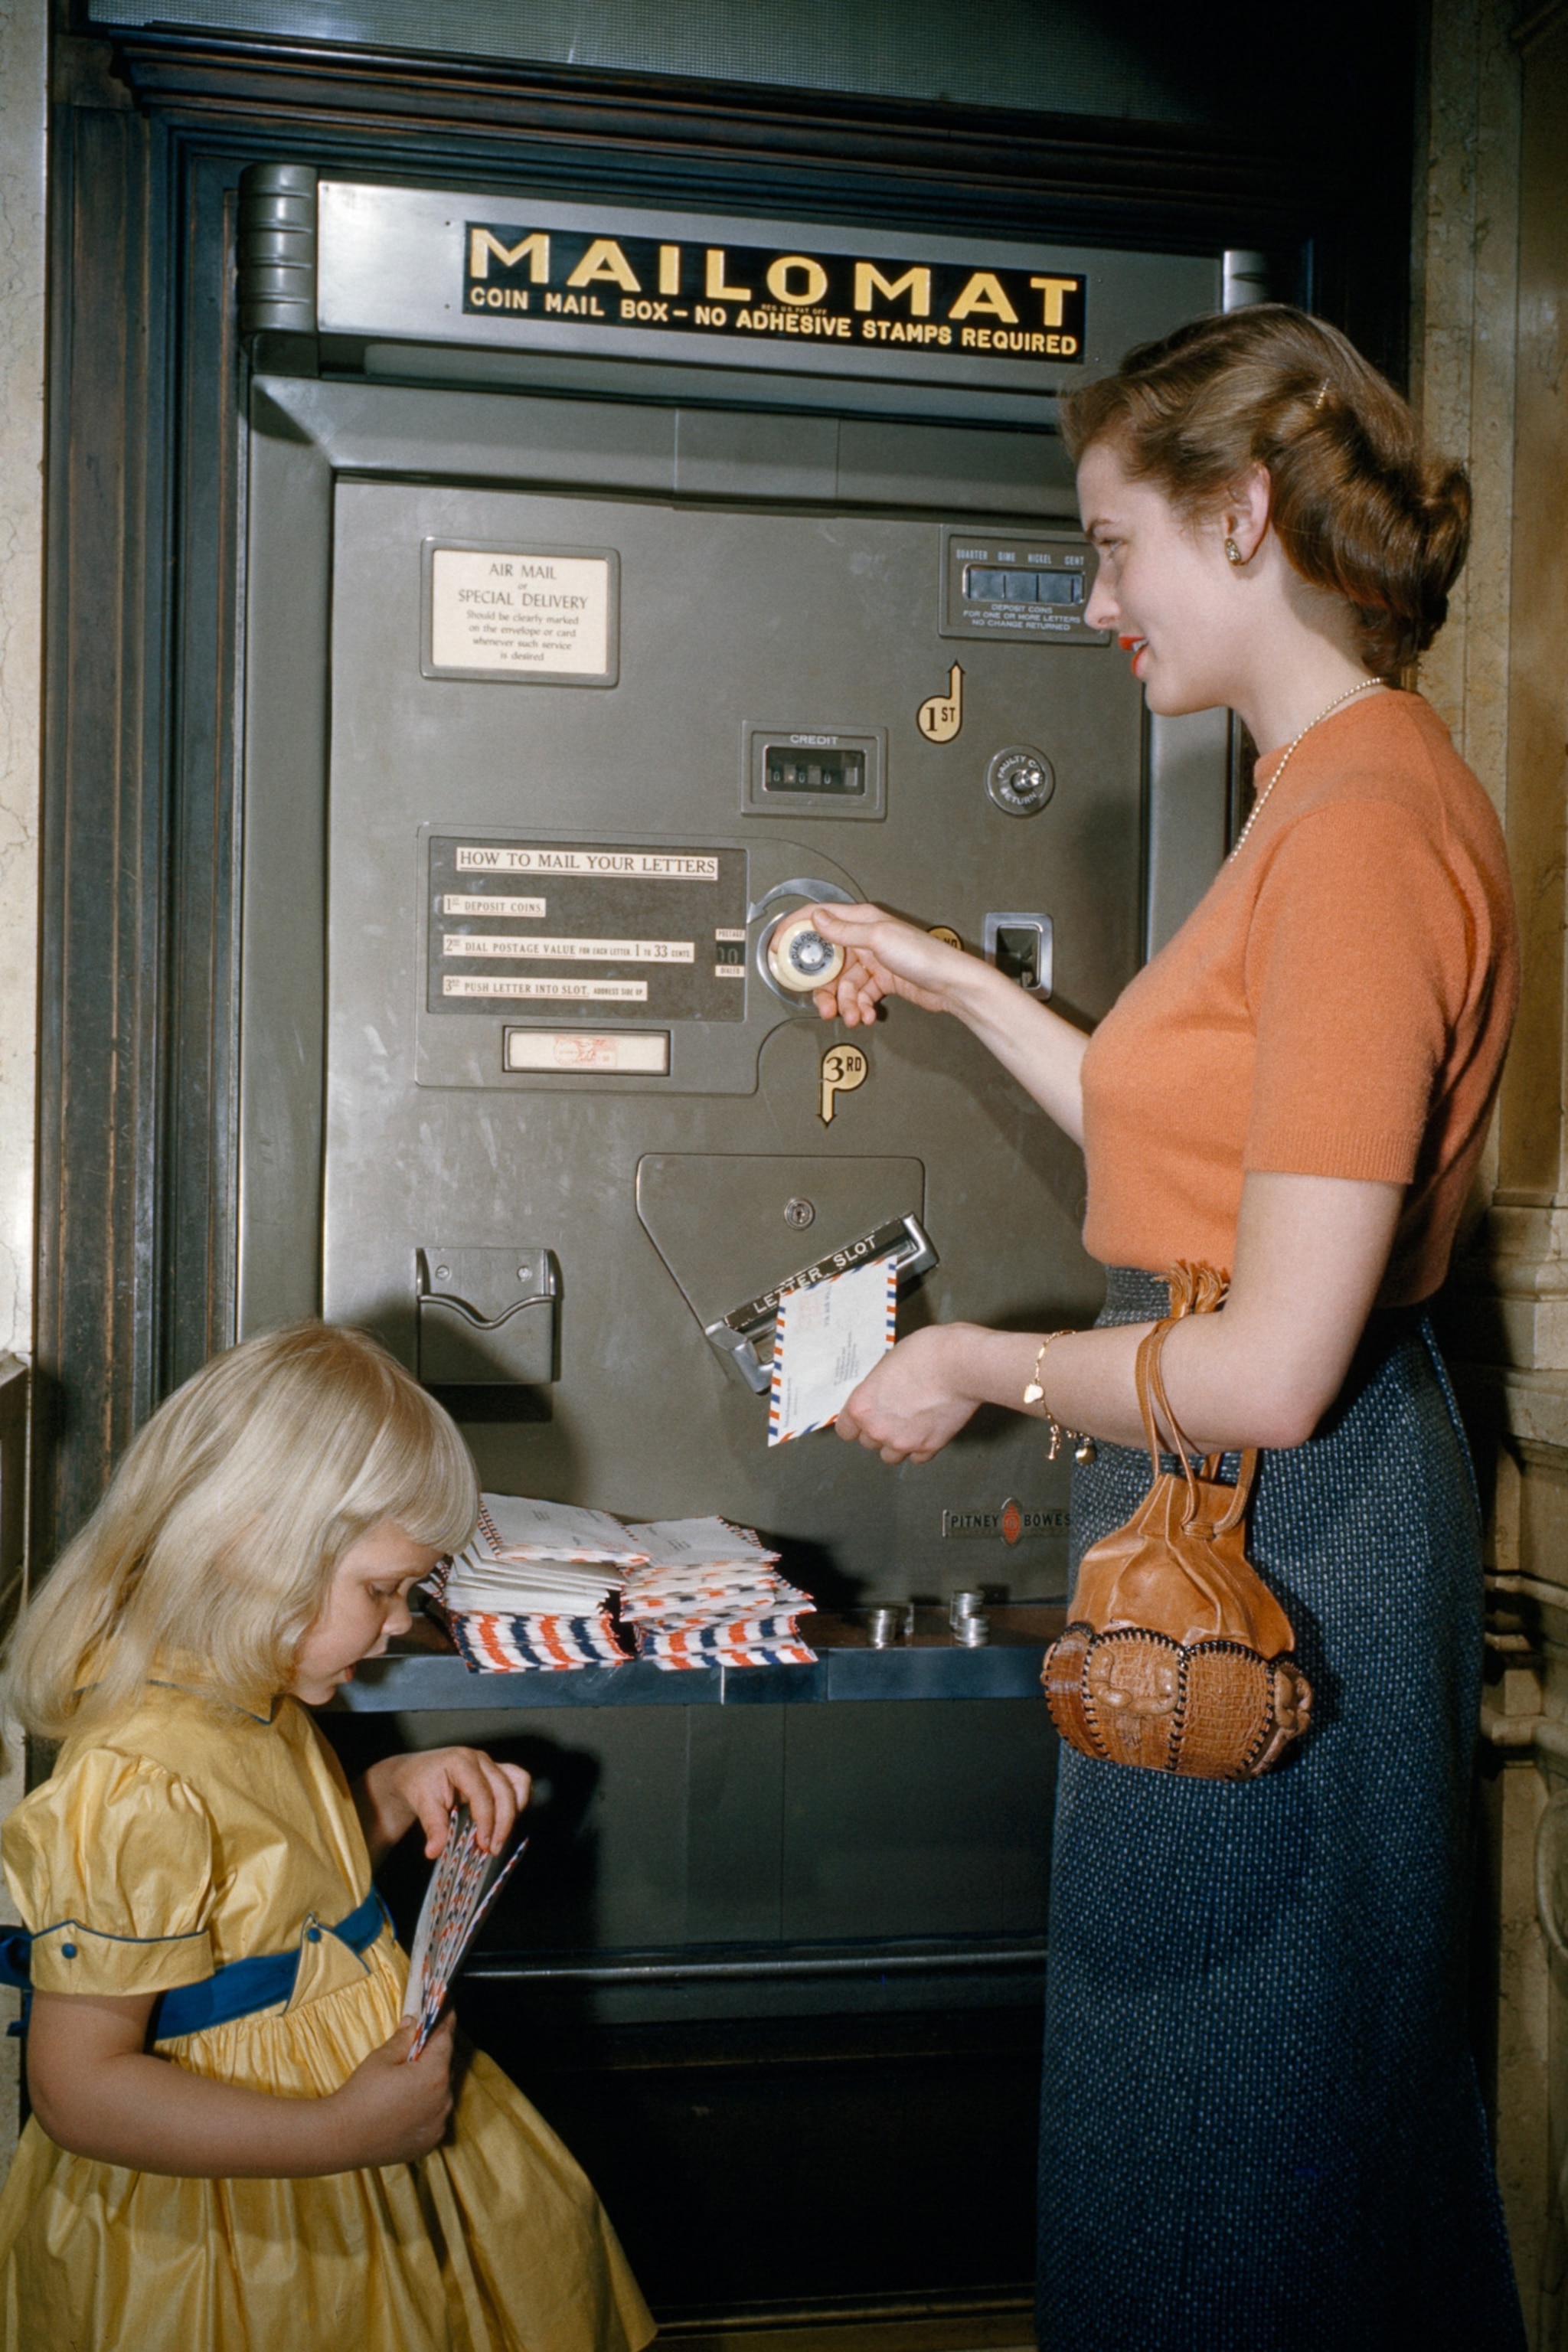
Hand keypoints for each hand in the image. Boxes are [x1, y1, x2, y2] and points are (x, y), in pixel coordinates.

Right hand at [326, 2014, 455, 2165]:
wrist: (341, 2138)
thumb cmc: (360, 2094)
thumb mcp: (381, 2058)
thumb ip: (404, 2038)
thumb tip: (415, 2022)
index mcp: (434, 2074)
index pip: (446, 2037)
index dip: (446, 2020)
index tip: (446, 2008)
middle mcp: (443, 2099)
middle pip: (445, 2065)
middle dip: (435, 2052)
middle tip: (422, 2042)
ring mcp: (438, 2123)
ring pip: (441, 2092)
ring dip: (432, 2081)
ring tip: (410, 2076)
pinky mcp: (430, 2142)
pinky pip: (435, 2116)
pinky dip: (427, 2106)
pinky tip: (408, 2103)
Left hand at [356, 1746, 530, 1862]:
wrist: (417, 1771)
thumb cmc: (419, 1783)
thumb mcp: (421, 1803)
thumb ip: (432, 1826)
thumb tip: (434, 1851)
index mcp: (460, 1762)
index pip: (482, 1792)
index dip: (486, 1820)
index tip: (483, 1845)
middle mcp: (480, 1759)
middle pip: (505, 1789)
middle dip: (504, 1822)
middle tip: (493, 1848)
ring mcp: (491, 1764)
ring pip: (519, 1783)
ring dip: (515, 1811)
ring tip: (500, 1836)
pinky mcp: (497, 1772)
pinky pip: (519, 1783)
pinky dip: (518, 1803)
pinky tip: (504, 1822)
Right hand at [806, 903, 970, 1026]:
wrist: (951, 984)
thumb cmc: (924, 955)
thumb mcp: (878, 938)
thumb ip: (844, 930)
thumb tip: (816, 919)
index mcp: (860, 920)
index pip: (817, 919)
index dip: (793, 932)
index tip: (778, 950)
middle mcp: (864, 938)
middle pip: (826, 963)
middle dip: (822, 987)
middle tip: (823, 1004)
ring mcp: (872, 961)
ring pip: (842, 985)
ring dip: (844, 1004)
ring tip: (852, 1015)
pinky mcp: (881, 981)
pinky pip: (858, 995)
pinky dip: (859, 1007)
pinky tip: (866, 1014)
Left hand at [837, 1325, 985, 1463]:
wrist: (960, 1365)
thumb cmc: (926, 1354)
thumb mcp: (887, 1363)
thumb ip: (877, 1388)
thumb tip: (878, 1395)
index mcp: (861, 1407)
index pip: (845, 1430)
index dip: (856, 1423)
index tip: (863, 1419)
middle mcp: (878, 1429)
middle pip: (868, 1442)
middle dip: (878, 1430)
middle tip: (893, 1414)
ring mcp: (903, 1442)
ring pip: (890, 1455)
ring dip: (896, 1443)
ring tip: (908, 1425)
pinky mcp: (929, 1447)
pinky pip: (917, 1458)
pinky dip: (920, 1447)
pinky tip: (925, 1431)